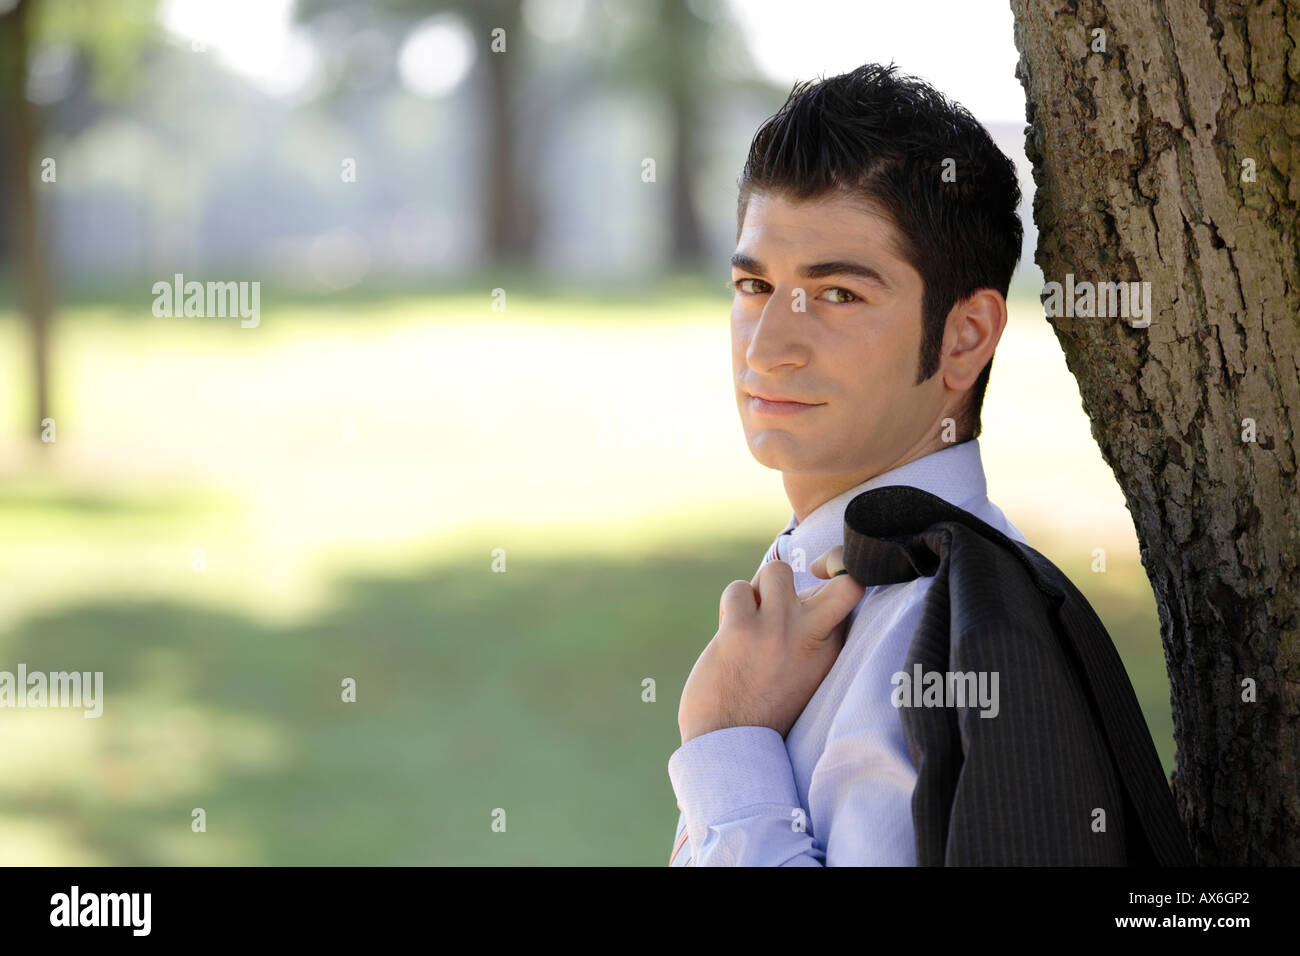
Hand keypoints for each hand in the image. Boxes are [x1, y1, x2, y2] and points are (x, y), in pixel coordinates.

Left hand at [677, 545, 865, 745]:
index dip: (841, 573)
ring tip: (753, 620)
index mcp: (835, 649)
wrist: (732, 746)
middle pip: (845, 578)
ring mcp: (779, 630)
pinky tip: (730, 633)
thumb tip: (805, 585)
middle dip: (830, 563)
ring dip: (760, 589)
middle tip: (804, 582)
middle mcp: (813, 636)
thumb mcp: (810, 673)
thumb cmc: (767, 707)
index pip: (853, 592)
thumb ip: (815, 633)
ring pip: (777, 570)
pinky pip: (738, 589)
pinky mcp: (742, 630)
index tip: (825, 577)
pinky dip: (731, 605)